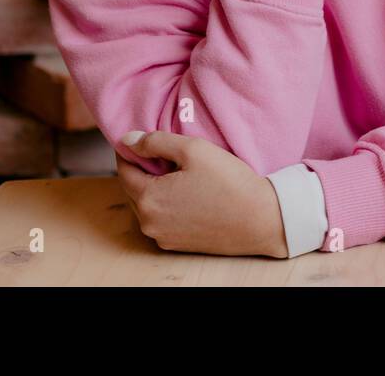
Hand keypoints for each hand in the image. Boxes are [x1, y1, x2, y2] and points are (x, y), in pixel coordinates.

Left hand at [115, 131, 289, 258]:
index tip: (140, 140)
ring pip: (148, 205)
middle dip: (143, 170)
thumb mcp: (193, 149)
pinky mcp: (177, 245)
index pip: (124, 170)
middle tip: (161, 153)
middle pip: (133, 189)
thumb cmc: (229, 182)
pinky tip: (187, 193)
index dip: (129, 152)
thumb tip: (127, 140)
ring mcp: (163, 237)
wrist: (261, 220)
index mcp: (148, 198)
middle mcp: (149, 222)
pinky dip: (167, 205)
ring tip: (177, 172)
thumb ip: (156, 142)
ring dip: (155, 188)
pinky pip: (162, 219)